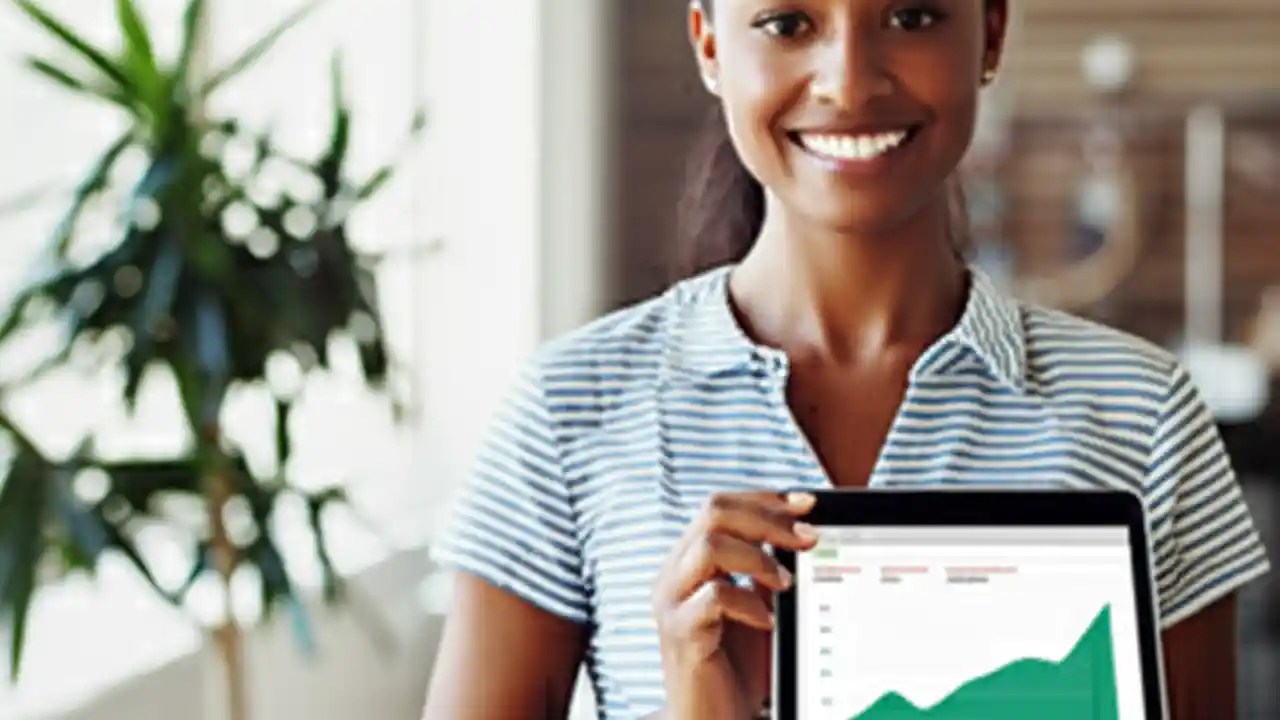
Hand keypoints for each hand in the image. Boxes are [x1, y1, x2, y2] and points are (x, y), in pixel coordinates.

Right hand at [652, 491, 819, 719]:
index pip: (719, 506)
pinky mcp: (679, 635)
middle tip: (807, 538)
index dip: (764, 499)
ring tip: (786, 583)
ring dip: (758, 557)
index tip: (807, 504)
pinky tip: (768, 621)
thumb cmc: (738, 667)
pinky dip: (750, 604)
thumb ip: (769, 570)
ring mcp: (670, 604)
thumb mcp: (760, 606)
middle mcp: (673, 575)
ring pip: (709, 545)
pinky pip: (714, 599)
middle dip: (767, 518)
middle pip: (712, 512)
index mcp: (688, 561)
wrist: (714, 719)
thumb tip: (805, 530)